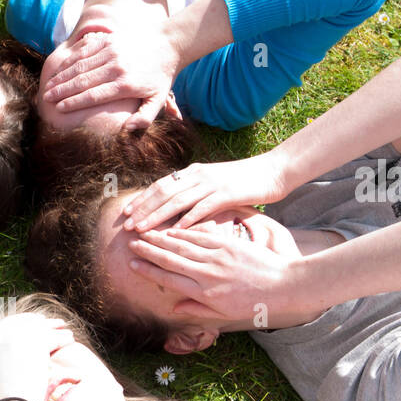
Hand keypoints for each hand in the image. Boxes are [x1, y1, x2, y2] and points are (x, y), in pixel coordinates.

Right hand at [0, 314, 73, 400]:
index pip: (0, 325)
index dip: (15, 325)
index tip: (27, 326)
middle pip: (21, 321)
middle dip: (37, 322)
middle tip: (50, 324)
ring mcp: (18, 336)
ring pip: (40, 327)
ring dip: (53, 327)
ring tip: (64, 330)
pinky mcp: (37, 344)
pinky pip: (53, 336)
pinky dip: (62, 337)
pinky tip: (70, 339)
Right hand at [41, 21, 181, 130]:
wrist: (168, 44)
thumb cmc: (160, 77)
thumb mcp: (158, 100)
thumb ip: (144, 118)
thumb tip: (128, 129)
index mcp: (125, 84)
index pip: (93, 95)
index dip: (74, 103)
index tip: (60, 109)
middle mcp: (115, 67)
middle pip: (82, 81)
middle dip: (61, 91)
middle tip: (46, 99)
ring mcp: (110, 51)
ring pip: (80, 65)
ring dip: (62, 76)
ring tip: (48, 86)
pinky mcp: (108, 40)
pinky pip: (84, 50)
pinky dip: (69, 61)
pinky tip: (59, 69)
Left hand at [124, 154, 288, 232]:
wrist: (274, 170)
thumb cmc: (244, 182)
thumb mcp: (214, 185)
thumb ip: (195, 194)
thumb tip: (177, 209)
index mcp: (193, 173)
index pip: (160, 186)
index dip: (142, 200)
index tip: (125, 214)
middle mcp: (198, 175)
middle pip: (163, 193)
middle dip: (143, 210)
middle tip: (126, 226)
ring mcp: (212, 183)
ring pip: (178, 200)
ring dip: (158, 216)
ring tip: (143, 230)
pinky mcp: (228, 193)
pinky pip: (204, 206)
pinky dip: (188, 218)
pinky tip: (176, 231)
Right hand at [127, 222, 298, 322]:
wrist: (284, 285)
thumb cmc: (254, 303)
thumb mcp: (224, 313)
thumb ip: (197, 307)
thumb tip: (174, 307)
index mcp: (204, 292)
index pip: (169, 279)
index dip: (149, 270)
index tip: (133, 264)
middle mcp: (207, 273)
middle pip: (171, 259)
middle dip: (149, 250)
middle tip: (131, 243)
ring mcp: (217, 256)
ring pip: (182, 245)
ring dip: (161, 238)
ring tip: (145, 232)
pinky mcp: (229, 244)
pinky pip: (202, 236)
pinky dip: (185, 232)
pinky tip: (173, 228)